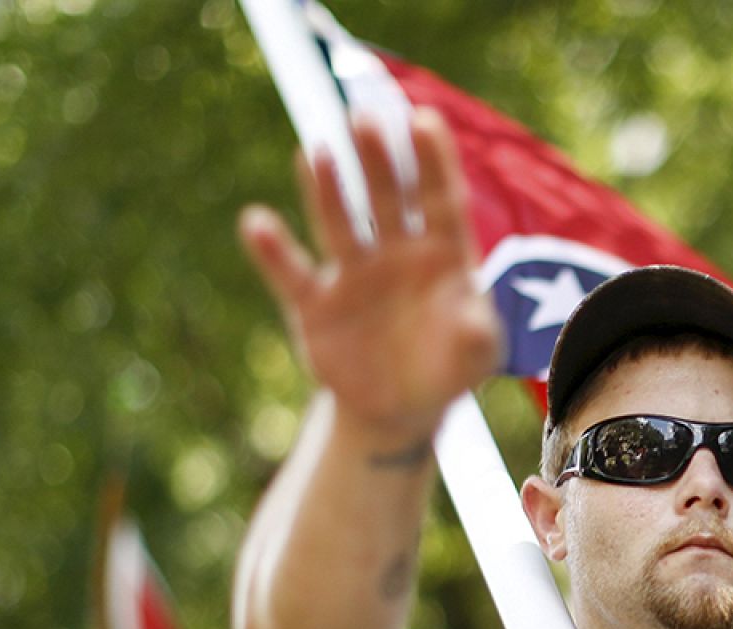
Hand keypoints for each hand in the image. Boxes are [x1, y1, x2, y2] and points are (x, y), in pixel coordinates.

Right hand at [240, 108, 501, 441]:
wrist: (399, 409)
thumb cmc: (446, 368)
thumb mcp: (476, 356)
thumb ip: (477, 336)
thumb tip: (472, 321)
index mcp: (441, 254)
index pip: (439, 199)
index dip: (432, 161)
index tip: (423, 120)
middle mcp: (395, 253)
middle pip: (386, 197)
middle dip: (377, 159)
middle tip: (364, 116)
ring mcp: (353, 274)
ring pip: (339, 223)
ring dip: (327, 189)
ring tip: (318, 152)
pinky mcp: (316, 305)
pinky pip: (292, 274)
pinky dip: (273, 250)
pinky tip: (255, 221)